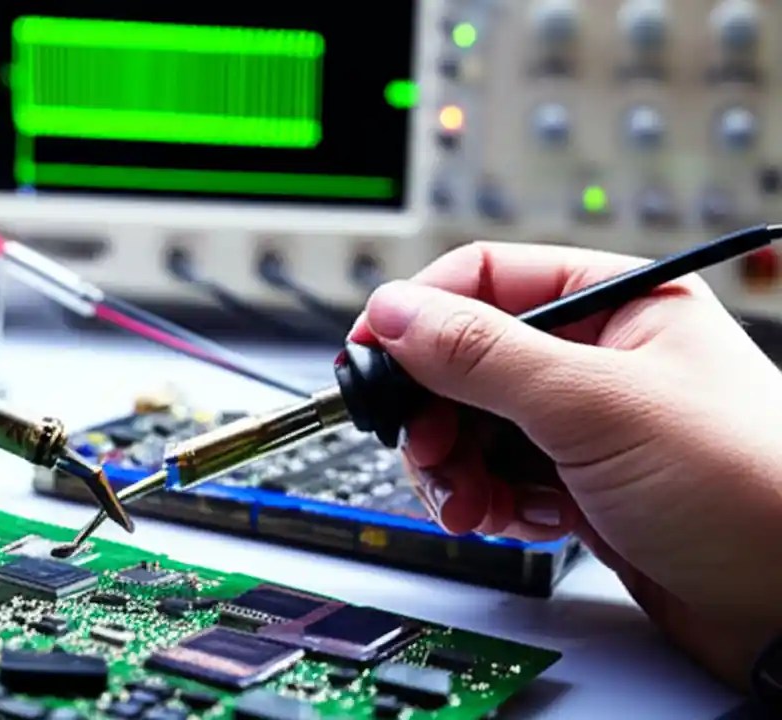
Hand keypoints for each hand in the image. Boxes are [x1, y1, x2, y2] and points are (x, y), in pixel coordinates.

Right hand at [350, 241, 781, 690]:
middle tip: (430, 451)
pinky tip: (508, 520)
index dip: (418, 315)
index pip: (485, 280)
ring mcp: (583, 425)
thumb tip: (396, 312)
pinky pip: (496, 477)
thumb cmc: (750, 485)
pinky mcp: (577, 484)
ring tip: (470, 501)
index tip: (369, 356)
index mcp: (613, 303)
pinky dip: (486, 500)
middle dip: (435, 413)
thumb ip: (484, 355)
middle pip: (463, 362)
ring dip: (455, 467)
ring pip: (472, 426)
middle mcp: (594, 358)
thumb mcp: (598, 405)